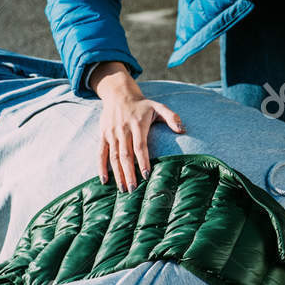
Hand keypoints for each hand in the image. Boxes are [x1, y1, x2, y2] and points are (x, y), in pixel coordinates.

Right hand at [91, 61, 183, 190]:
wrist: (119, 94)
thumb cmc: (142, 105)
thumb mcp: (158, 106)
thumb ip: (172, 117)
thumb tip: (183, 130)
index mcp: (138, 125)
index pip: (140, 146)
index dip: (143, 161)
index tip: (146, 175)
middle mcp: (123, 130)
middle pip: (126, 155)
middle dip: (129, 173)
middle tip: (133, 189)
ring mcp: (112, 133)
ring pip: (113, 157)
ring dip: (117, 174)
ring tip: (122, 189)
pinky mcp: (103, 135)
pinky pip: (101, 153)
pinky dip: (101, 167)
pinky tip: (105, 180)